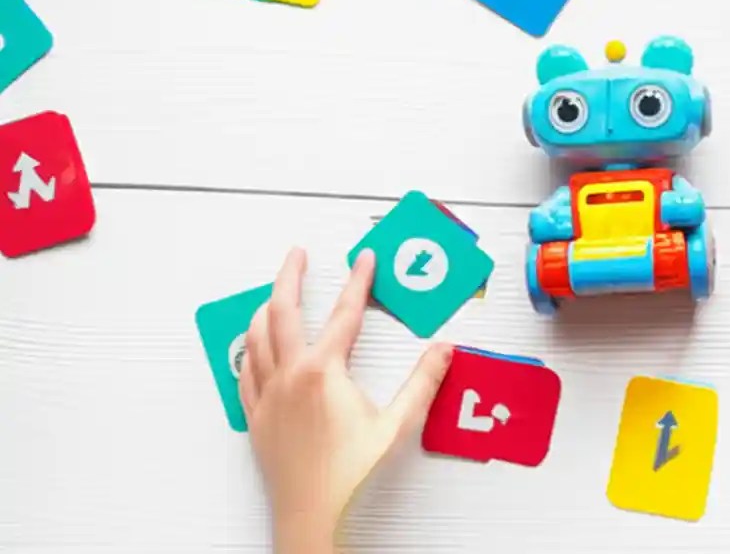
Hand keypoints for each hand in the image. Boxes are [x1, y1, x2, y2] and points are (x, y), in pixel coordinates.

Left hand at [239, 248, 452, 552]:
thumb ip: (423, 383)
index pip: (344, 313)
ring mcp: (268, 395)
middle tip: (297, 255)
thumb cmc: (350, 476)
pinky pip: (245, 370)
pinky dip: (250, 348)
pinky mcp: (256, 415)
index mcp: (324, 372)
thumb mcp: (397, 425)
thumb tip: (443, 351)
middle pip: (283, 311)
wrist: (312, 514)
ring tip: (274, 292)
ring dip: (266, 307)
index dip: (358, 281)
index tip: (364, 259)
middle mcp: (290, 376)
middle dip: (290, 276)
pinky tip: (254, 346)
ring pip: (256, 336)